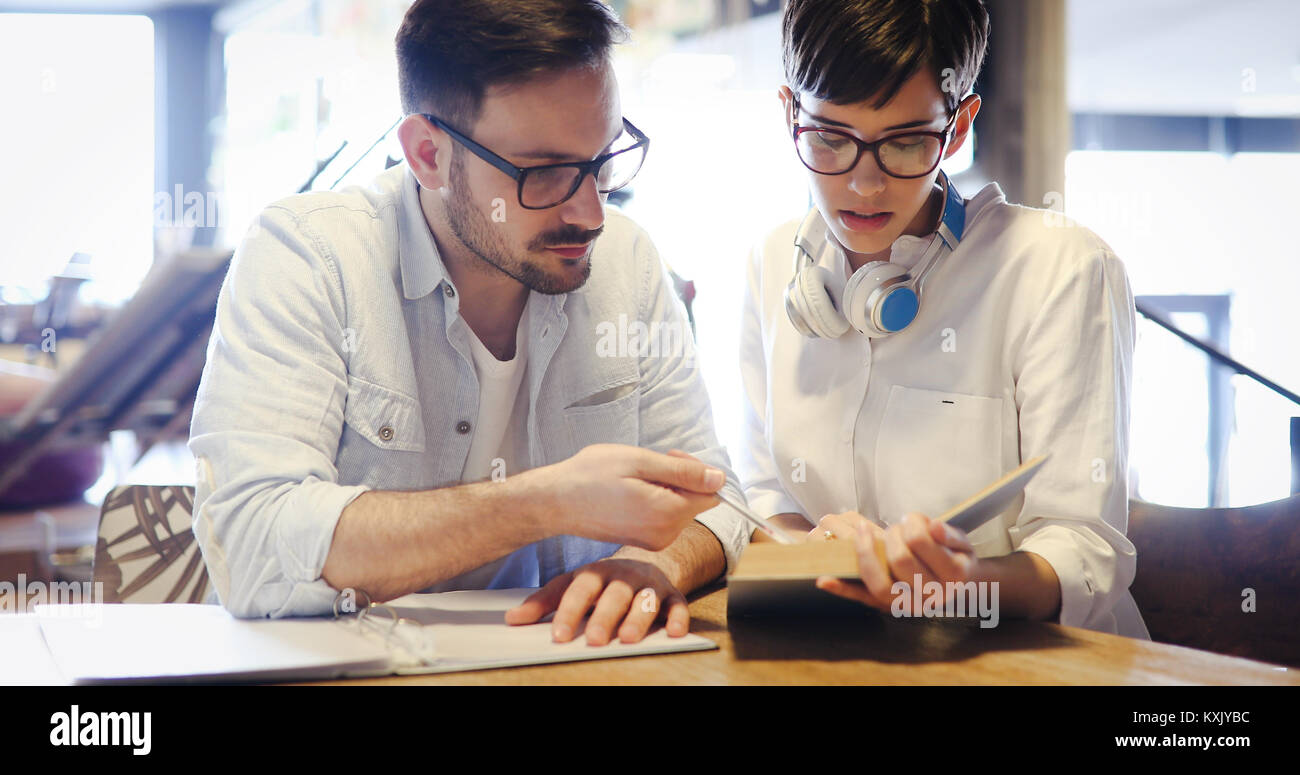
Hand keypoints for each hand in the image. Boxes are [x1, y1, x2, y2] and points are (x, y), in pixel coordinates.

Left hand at [504, 558, 689, 644]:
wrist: (645, 562)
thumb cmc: (602, 581)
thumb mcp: (572, 585)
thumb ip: (544, 602)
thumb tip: (511, 619)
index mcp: (596, 573)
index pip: (580, 590)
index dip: (568, 612)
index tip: (557, 635)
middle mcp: (624, 576)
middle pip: (614, 595)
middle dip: (604, 617)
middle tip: (593, 640)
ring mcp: (650, 584)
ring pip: (646, 599)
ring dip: (638, 618)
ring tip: (628, 639)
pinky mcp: (673, 595)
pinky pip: (679, 605)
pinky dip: (679, 617)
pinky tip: (675, 632)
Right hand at [522, 444, 724, 550]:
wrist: (556, 501)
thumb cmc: (590, 476)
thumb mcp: (640, 461)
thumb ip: (683, 471)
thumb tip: (718, 478)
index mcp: (667, 513)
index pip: (711, 493)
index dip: (696, 471)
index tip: (669, 458)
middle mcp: (665, 534)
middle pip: (696, 501)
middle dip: (680, 479)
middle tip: (649, 463)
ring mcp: (654, 540)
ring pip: (680, 508)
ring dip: (666, 488)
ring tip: (634, 478)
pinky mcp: (644, 540)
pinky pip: (664, 517)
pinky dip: (655, 501)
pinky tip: (630, 491)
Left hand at [811, 511, 976, 613]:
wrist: (956, 586)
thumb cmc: (955, 557)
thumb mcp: (962, 543)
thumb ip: (950, 535)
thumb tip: (934, 527)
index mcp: (952, 576)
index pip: (920, 542)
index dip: (910, 525)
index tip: (909, 519)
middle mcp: (930, 595)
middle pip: (900, 562)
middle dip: (891, 536)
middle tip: (891, 527)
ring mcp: (906, 604)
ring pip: (879, 584)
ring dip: (865, 554)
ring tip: (861, 533)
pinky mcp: (885, 605)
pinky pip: (863, 598)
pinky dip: (843, 589)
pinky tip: (823, 580)